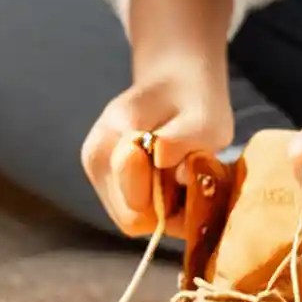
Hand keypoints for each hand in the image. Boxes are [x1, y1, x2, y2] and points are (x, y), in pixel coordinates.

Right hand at [81, 64, 232, 237]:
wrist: (175, 82)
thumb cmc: (196, 103)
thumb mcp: (206, 118)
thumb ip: (185, 142)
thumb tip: (169, 169)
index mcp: (120, 134)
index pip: (137, 203)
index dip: (173, 204)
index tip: (193, 184)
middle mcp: (97, 154)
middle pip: (130, 218)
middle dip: (165, 210)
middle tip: (188, 182)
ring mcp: (94, 167)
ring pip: (127, 218)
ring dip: (159, 208)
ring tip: (177, 177)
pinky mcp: (99, 176)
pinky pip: (127, 211)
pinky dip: (151, 204)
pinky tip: (166, 179)